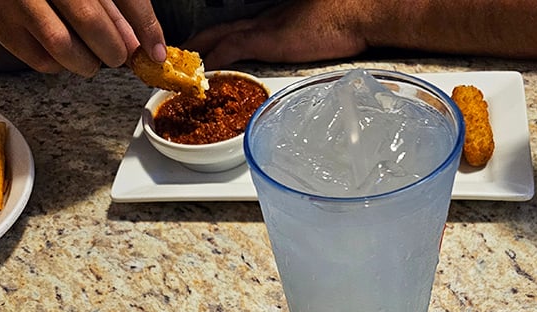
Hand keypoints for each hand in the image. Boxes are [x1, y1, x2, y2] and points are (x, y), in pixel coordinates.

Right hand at [0, 0, 165, 74]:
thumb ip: (113, 6)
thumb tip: (140, 44)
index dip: (145, 25)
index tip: (157, 53)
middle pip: (90, 20)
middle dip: (113, 48)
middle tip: (117, 53)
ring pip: (64, 47)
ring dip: (88, 61)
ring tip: (89, 53)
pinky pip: (41, 60)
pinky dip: (61, 64)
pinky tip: (63, 50)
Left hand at [186, 0, 368, 68]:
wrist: (357, 13)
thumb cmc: (344, 23)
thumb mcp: (314, 35)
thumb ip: (300, 44)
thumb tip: (301, 55)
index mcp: (272, 22)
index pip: (235, 31)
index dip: (215, 41)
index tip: (202, 54)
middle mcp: (262, 21)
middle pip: (218, 31)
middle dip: (197, 45)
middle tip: (180, 62)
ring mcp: (263, 28)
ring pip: (218, 38)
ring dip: (198, 54)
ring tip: (181, 72)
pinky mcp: (267, 38)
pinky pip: (231, 49)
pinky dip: (215, 61)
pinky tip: (203, 73)